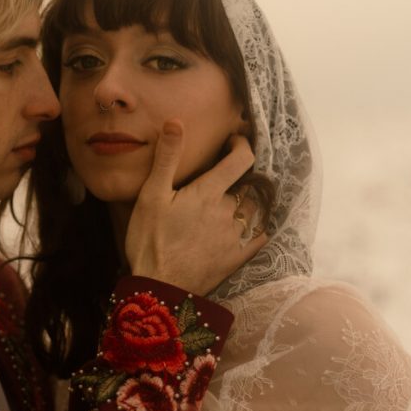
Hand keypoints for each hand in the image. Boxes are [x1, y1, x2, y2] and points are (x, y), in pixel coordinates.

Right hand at [125, 120, 268, 294]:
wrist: (160, 288)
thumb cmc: (150, 241)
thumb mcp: (151, 196)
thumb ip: (166, 158)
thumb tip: (176, 122)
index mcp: (209, 192)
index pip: (241, 158)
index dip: (242, 144)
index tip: (234, 141)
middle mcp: (229, 211)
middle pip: (249, 184)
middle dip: (242, 176)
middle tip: (228, 175)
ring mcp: (237, 235)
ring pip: (256, 208)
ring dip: (250, 199)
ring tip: (236, 198)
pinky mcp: (238, 256)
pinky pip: (261, 235)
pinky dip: (259, 225)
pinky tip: (248, 224)